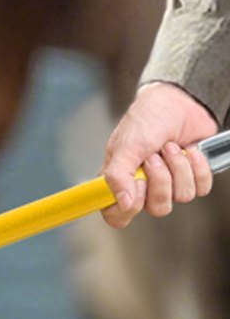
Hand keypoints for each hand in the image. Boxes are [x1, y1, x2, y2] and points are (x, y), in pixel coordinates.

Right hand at [101, 82, 215, 227]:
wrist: (179, 102)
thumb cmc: (146, 120)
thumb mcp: (126, 146)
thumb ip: (117, 176)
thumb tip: (123, 203)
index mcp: (119, 183)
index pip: (117, 216)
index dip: (131, 206)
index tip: (137, 182)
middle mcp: (143, 188)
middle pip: (157, 208)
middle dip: (161, 178)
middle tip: (155, 156)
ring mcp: (169, 184)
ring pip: (181, 197)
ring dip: (179, 167)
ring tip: (172, 147)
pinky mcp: (192, 177)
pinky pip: (201, 188)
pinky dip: (198, 166)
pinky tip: (190, 150)